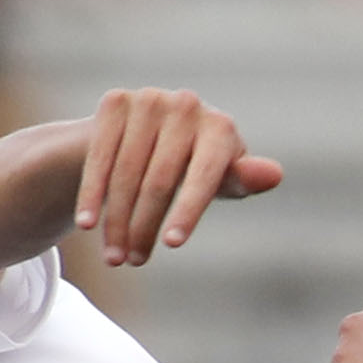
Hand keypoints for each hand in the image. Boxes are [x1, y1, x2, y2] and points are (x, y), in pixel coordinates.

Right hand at [73, 87, 281, 267]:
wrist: (152, 135)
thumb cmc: (197, 167)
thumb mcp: (220, 180)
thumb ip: (242, 180)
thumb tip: (275, 174)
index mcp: (221, 127)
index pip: (204, 176)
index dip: (188, 211)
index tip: (172, 244)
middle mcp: (187, 105)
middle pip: (160, 179)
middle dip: (144, 226)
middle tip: (132, 263)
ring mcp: (149, 99)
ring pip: (126, 171)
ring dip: (116, 220)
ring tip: (114, 257)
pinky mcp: (116, 101)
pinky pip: (100, 155)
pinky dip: (92, 192)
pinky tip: (86, 224)